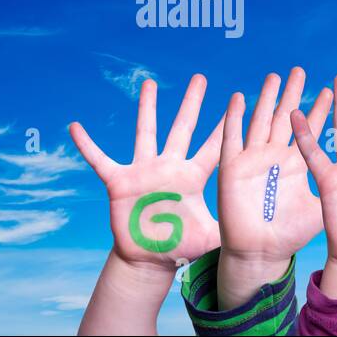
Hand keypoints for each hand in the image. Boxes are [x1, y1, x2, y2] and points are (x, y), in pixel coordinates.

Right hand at [71, 75, 222, 270]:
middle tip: (201, 78)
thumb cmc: (183, 246)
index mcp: (193, 177)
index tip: (238, 102)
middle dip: (192, 103)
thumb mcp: (211, 235)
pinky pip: (100, 159)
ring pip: (146, 132)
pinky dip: (87, 145)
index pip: (214, 147)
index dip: (225, 127)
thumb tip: (261, 228)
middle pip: (183, 128)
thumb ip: (232, 226)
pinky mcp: (119, 182)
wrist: (151, 258)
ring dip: (147, 108)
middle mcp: (170, 167)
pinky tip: (76, 127)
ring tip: (149, 83)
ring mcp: (144, 171)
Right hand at [217, 68, 332, 307]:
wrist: (262, 253)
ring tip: (275, 76)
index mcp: (303, 164)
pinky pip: (233, 139)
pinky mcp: (234, 169)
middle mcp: (281, 157)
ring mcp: (257, 160)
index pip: (317, 128)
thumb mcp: (328, 207)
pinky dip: (233, 119)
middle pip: (290, 117)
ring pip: (263, 121)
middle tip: (303, 69)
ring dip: (268, 99)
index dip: (325, 107)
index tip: (336, 83)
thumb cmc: (293, 234)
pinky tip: (238, 98)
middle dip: (296, 93)